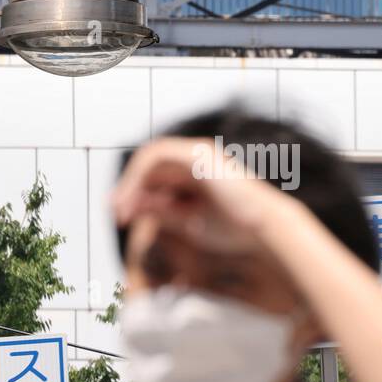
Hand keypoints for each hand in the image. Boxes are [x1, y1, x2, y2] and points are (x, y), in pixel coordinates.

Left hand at [111, 137, 284, 251]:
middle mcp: (196, 158)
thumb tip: (131, 208)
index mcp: (198, 173)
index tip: (121, 217)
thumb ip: (162, 212)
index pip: (156, 176)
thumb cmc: (235, 228)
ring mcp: (197, 153)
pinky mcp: (197, 154)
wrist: (265, 229)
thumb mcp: (189, 222)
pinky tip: (132, 199)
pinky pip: (156, 157)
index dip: (134, 193)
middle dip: (128, 189)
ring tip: (121, 211)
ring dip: (130, 184)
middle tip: (116, 215)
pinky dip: (139, 176)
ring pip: (149, 159)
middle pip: (150, 167)